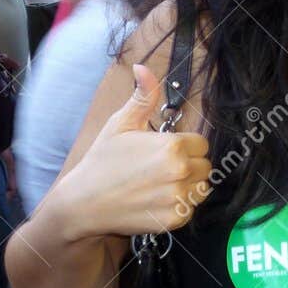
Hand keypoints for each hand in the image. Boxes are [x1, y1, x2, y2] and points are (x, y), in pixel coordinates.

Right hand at [58, 64, 211, 238]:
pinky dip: (179, 205)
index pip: (201, 143)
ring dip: (187, 186)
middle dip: (188, 165)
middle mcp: (180, 172)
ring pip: (202, 187)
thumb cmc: (102, 162)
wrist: (82, 204)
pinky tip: (156, 200)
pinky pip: (192, 208)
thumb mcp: (120, 125)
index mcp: (172, 146)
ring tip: (158, 184)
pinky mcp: (176, 219)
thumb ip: (142, 97)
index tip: (163, 152)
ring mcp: (179, 198)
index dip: (184, 146)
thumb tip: (143, 67)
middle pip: (205, 165)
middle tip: (159, 169)